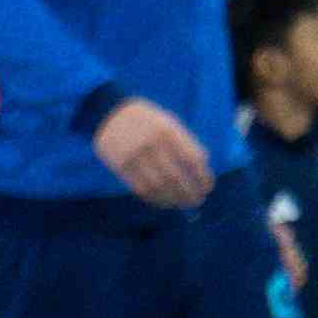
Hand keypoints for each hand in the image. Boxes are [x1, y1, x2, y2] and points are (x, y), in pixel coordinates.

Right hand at [94, 94, 218, 208]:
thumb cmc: (147, 119)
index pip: (192, 158)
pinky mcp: (120, 167)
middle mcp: (151, 144)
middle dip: (190, 192)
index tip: (208, 186)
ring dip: (174, 199)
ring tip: (184, 204)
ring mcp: (134, 156)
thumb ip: (185, 141)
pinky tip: (166, 202)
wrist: (109, 113)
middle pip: (176, 176)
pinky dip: (156, 199)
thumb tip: (202, 166)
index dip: (202, 176)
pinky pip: (141, 189)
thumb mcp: (168, 121)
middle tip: (198, 200)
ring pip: (158, 187)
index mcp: (168, 130)